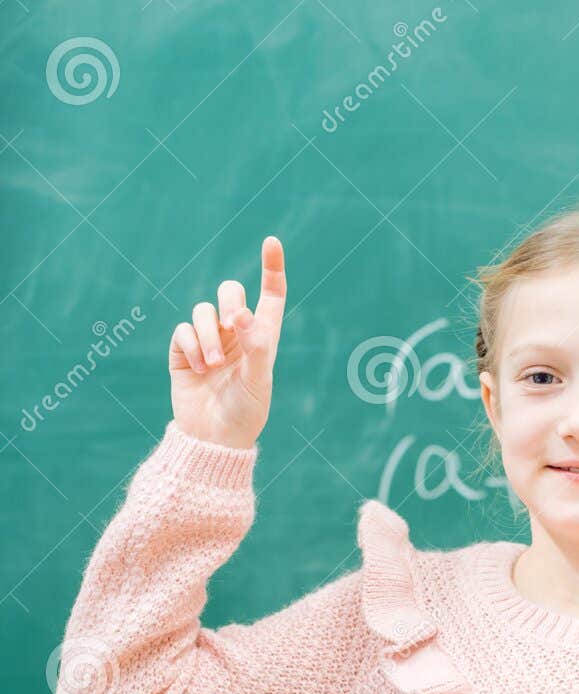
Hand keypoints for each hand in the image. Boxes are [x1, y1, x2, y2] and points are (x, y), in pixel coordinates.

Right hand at [168, 234, 286, 449]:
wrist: (213, 441)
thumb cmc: (244, 414)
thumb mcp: (258, 382)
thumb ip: (255, 346)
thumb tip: (241, 313)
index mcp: (261, 339)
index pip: (270, 296)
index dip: (271, 269)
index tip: (271, 241)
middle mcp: (235, 335)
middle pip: (230, 291)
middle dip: (229, 300)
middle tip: (232, 323)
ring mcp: (208, 342)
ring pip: (203, 311)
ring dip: (208, 334)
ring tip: (213, 365)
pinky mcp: (184, 353)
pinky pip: (182, 331)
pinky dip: (191, 347)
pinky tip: (198, 369)